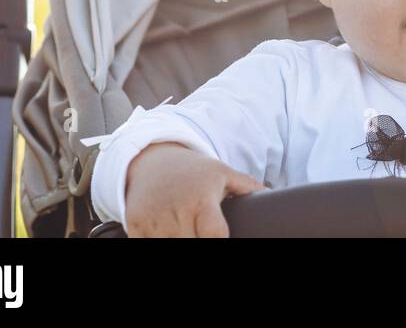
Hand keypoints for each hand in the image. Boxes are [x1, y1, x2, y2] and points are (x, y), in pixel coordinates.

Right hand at [123, 142, 265, 236]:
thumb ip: (246, 186)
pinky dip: (157, 241)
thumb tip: (270, 194)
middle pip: (192, 243)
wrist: (152, 160)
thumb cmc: (193, 170)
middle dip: (199, 240)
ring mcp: (154, 219)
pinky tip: (168, 234)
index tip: (220, 237)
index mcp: (202, 200)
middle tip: (202, 233)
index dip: (219, 239)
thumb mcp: (222, 173)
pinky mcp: (136, 224)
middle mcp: (177, 211)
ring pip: (170, 245)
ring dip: (179, 241)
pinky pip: (146, 244)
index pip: (214, 234)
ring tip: (187, 232)